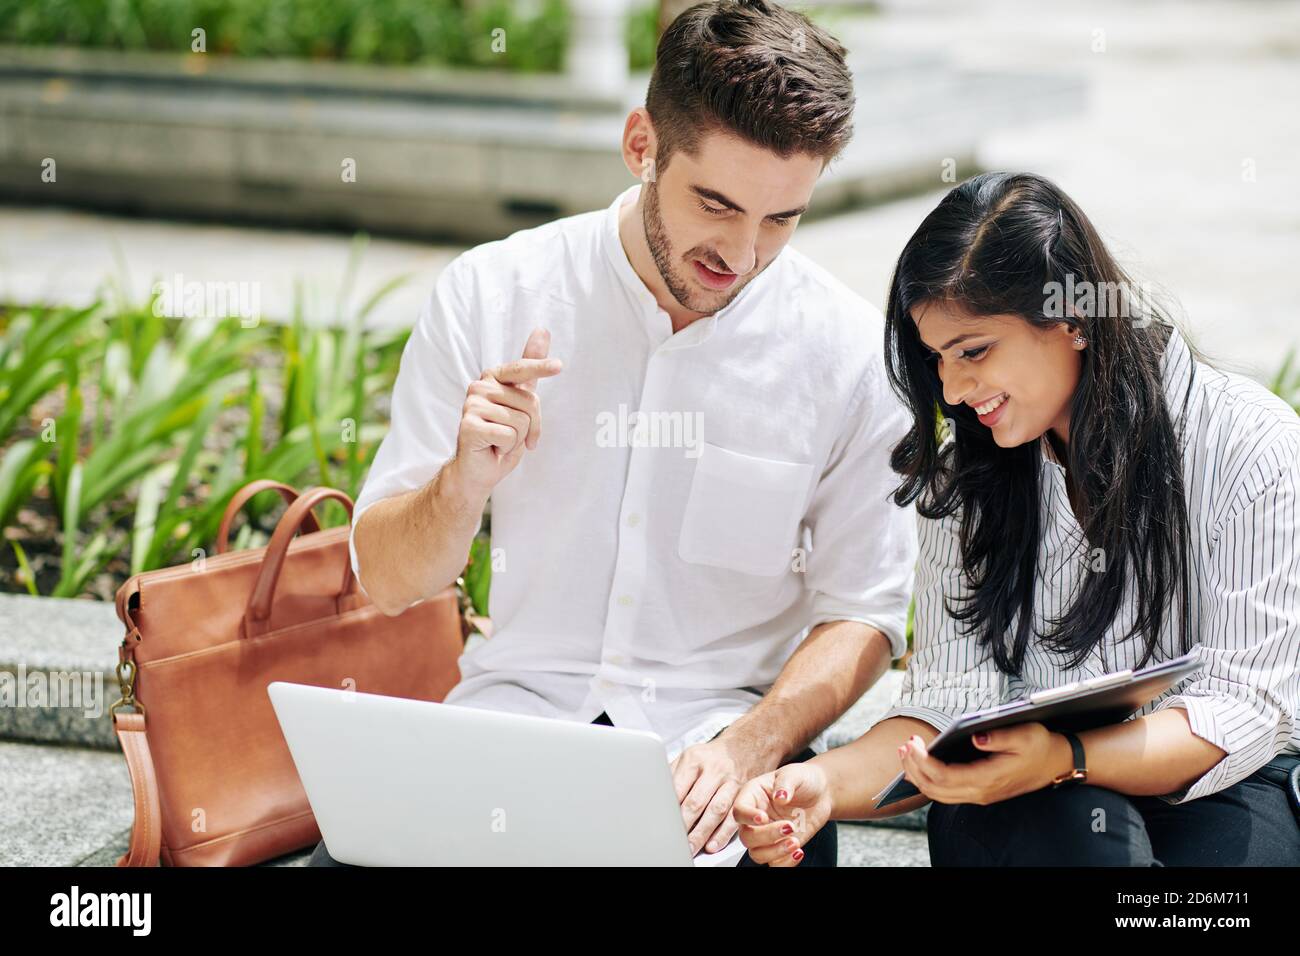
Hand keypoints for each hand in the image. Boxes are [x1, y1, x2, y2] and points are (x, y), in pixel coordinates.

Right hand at [453, 328, 561, 496]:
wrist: (478, 469)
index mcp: (493, 377)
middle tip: (513, 436)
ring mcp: (472, 405)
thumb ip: (529, 368)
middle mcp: (479, 387)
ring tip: (500, 442)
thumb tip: (542, 330)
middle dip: (530, 426)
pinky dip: (506, 448)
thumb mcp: (521, 401)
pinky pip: (509, 435)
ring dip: (517, 439)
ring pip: (520, 421)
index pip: (521, 369)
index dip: (540, 367)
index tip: (559, 366)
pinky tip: (492, 448)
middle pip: (529, 403)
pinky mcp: (468, 426)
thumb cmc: (501, 437)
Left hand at [670, 736, 764, 855]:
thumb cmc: (710, 757)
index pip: (678, 788)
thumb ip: (672, 774)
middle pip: (696, 802)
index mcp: (694, 759)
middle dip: (684, 825)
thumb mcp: (689, 756)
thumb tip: (654, 795)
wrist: (744, 746)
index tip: (661, 824)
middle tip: (674, 842)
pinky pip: (733, 817)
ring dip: (702, 833)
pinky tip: (713, 845)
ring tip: (691, 848)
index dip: (669, 809)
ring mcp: (730, 782)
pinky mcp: (744, 794)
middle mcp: (713, 770)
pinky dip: (723, 834)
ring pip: (715, 811)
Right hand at [731, 763, 832, 866]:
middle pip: (746, 836)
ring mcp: (767, 834)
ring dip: (775, 852)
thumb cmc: (803, 780)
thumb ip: (786, 783)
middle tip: (789, 827)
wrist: (821, 794)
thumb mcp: (795, 774)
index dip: (747, 817)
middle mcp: (756, 818)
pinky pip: (775, 864)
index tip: (763, 818)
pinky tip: (798, 850)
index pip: (739, 810)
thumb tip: (779, 796)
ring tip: (795, 842)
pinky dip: (786, 863)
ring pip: (757, 853)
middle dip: (767, 836)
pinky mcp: (780, 847)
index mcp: (753, 796)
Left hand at [898, 722, 1072, 805]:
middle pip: (935, 788)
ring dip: (917, 774)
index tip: (912, 743)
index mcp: (988, 779)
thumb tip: (976, 737)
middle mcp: (980, 792)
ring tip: (905, 751)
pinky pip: (945, 791)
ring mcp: (978, 794)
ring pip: (937, 793)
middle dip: (914, 767)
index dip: (923, 762)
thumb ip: (999, 737)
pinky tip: (919, 763)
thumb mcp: (1025, 735)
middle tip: (904, 744)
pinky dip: (927, 778)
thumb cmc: (1039, 746)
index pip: (944, 777)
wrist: (1055, 763)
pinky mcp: (977, 790)